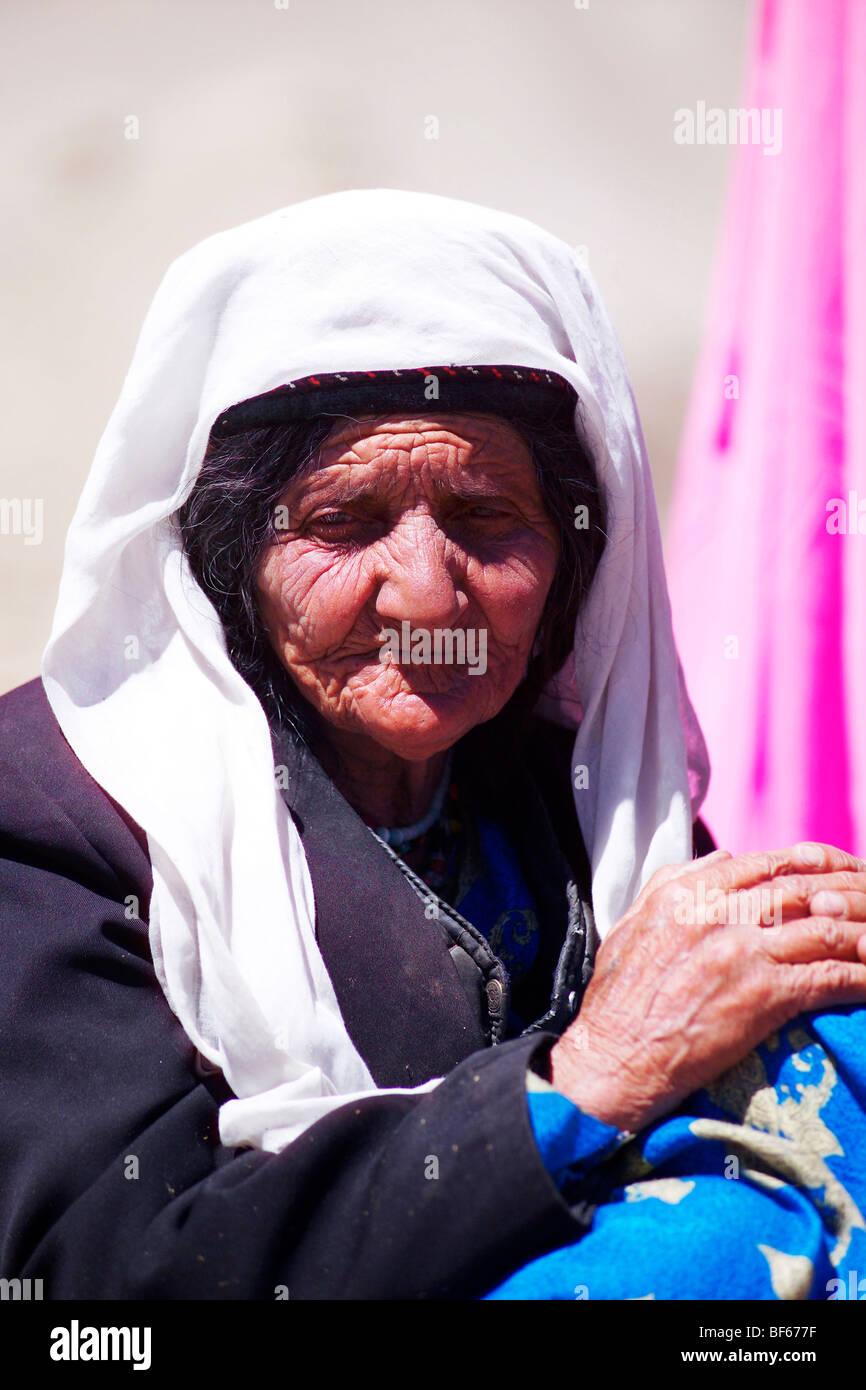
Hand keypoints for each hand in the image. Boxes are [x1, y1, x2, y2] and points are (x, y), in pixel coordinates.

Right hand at [549, 841, 865, 1131]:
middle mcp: (716, 915)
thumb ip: (674, 881)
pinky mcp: (763, 995)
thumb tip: (723, 858)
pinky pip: (828, 975)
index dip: (801, 863)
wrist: (614, 1060)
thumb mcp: (633, 923)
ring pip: (824, 926)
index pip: (759, 864)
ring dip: (862, 931)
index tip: (827, 869)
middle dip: (843, 890)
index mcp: (684, 894)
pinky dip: (859, 974)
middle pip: (800, 888)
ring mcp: (742, 953)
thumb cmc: (617, 1000)